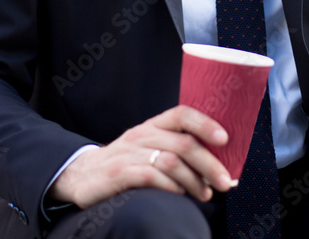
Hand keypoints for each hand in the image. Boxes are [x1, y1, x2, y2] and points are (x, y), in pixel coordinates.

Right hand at [48, 105, 236, 208]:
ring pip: (171, 162)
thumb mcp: (149, 149)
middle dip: (210, 164)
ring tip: (206, 195)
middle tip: (226, 183)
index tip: (225, 139)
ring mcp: (128, 153)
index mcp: (152, 126)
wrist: (82, 176)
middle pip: (184, 143)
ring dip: (194, 181)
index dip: (205, 124)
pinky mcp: (117, 173)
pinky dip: (170, 187)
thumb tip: (218, 167)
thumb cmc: (126, 164)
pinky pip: (151, 177)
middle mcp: (141, 135)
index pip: (182, 114)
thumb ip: (177, 151)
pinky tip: (179, 195)